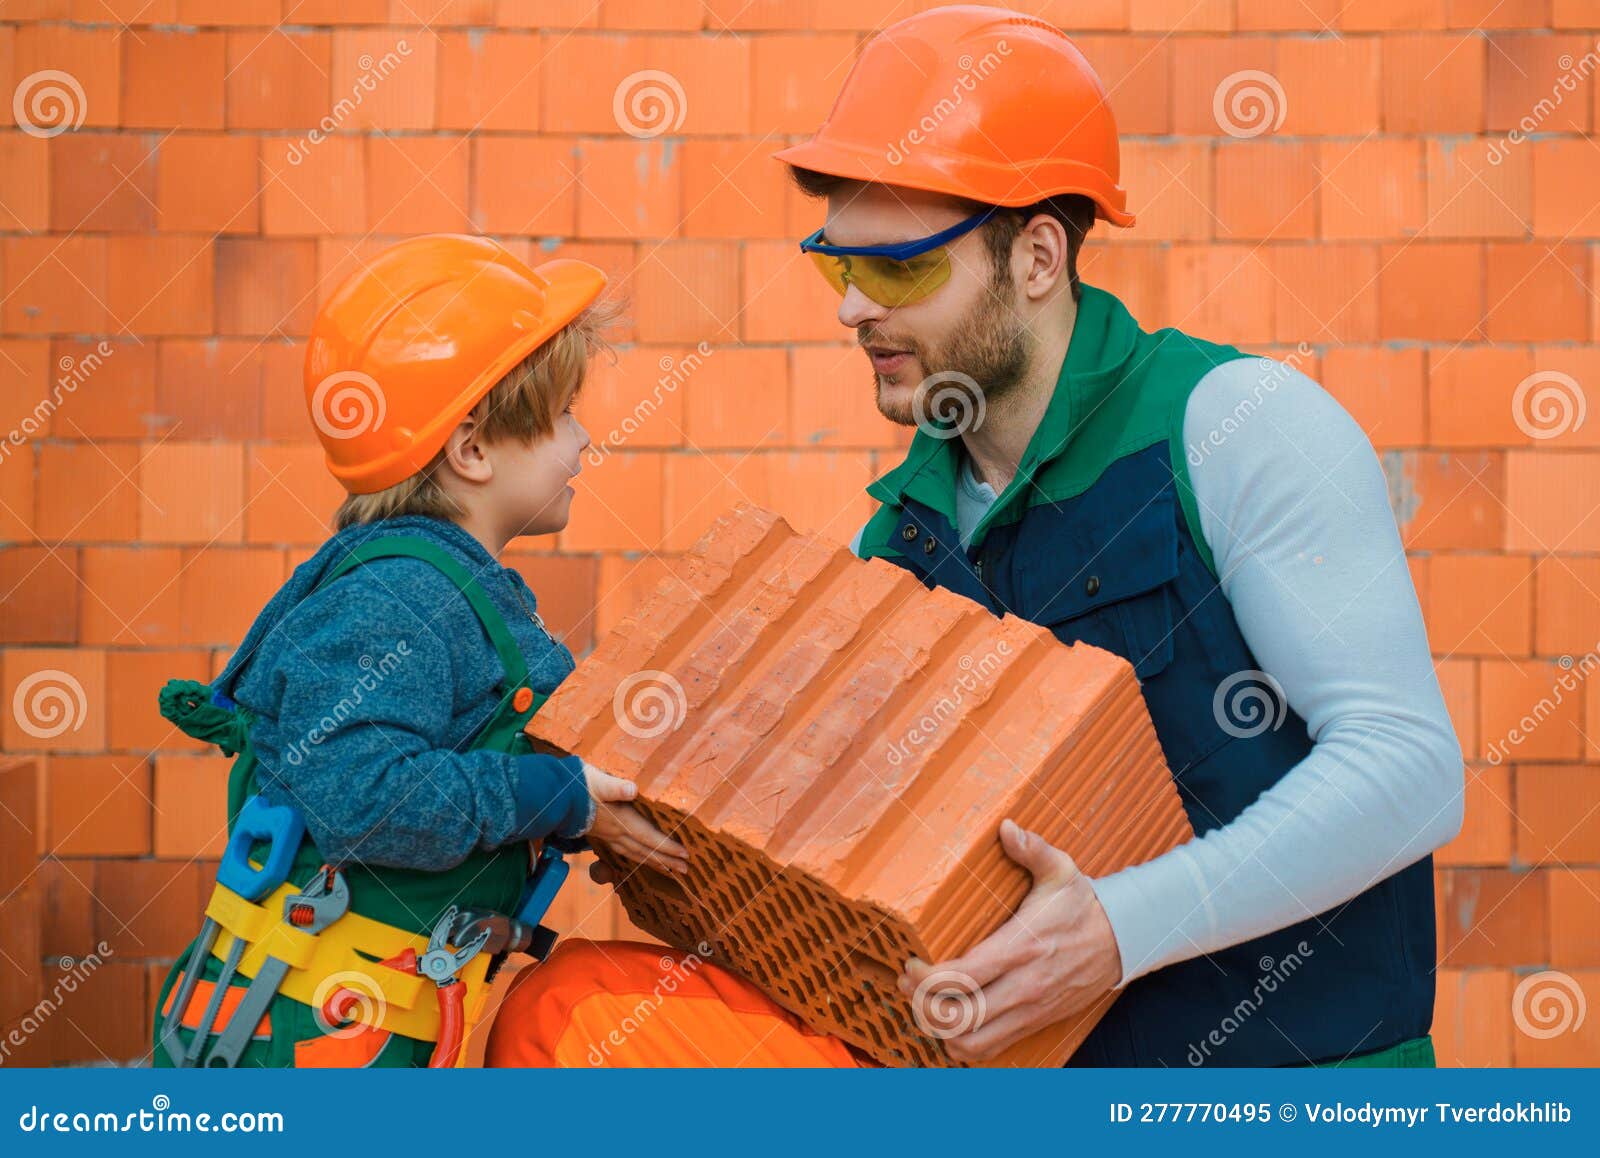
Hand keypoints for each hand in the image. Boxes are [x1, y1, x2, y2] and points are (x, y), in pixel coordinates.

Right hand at [583, 762, 689, 876]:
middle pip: (645, 852)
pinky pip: (625, 852)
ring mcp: (608, 836)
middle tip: (686, 871)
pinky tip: (642, 859)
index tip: (686, 855)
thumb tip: (632, 789)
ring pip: (635, 854)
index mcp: (620, 821)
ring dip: (654, 862)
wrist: (553, 794)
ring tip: (670, 870)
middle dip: (666, 861)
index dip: (667, 847)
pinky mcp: (601, 835)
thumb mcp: (598, 781)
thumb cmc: (578, 784)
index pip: (648, 837)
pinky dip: (638, 857)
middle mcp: (615, 833)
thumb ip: (614, 786)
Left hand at [899, 819, 1121, 1063]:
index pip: (961, 976)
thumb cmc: (1084, 906)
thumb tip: (1006, 827)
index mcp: (1021, 947)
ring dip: (939, 1028)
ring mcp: (1029, 1010)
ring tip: (925, 1002)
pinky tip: (951, 1020)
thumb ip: (1032, 849)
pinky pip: (988, 1049)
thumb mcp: (1062, 870)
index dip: (925, 977)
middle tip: (908, 981)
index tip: (911, 961)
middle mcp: (1023, 986)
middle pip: (957, 1016)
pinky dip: (963, 1043)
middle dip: (921, 1002)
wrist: (1125, 941)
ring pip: (970, 1041)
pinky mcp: (1034, 1023)